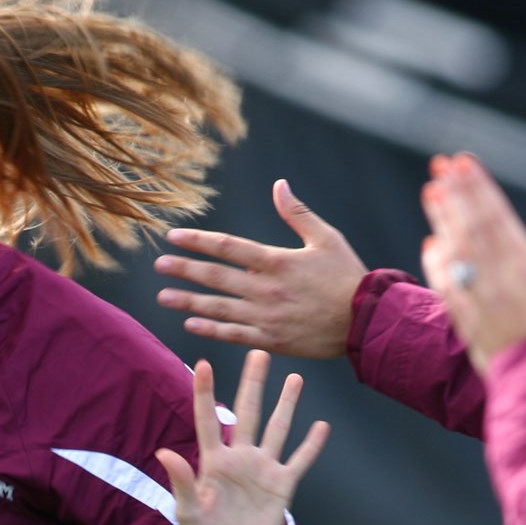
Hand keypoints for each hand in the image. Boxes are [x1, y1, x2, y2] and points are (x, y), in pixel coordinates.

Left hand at [154, 180, 365, 358]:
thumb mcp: (327, 238)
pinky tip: (190, 323)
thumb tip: (279, 184)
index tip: (174, 237)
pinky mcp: (271, 340)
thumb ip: (297, 213)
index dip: (198, 240)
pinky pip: (233, 334)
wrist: (366, 322)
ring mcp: (266, 317)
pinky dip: (210, 329)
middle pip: (215, 277)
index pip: (228, 246)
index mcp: (277, 261)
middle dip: (184, 269)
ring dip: (187, 301)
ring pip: (218, 307)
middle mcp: (266, 289)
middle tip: (159, 265)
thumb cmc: (348, 277)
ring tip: (163, 296)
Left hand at [156, 350, 330, 524]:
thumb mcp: (188, 512)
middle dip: (253, 383)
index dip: (205, 393)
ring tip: (294, 377)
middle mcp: (239, 458)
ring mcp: (263, 469)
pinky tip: (321, 425)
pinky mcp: (282, 485)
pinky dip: (311, 444)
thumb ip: (181, 482)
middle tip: (259, 353)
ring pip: (277, 428)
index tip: (204, 364)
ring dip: (286, 404)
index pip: (209, 420)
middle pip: (248, 412)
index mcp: (213, 461)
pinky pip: (300, 460)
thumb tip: (164, 452)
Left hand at [418, 155, 525, 370]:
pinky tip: (432, 245)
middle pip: (472, 228)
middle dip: (457, 194)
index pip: (497, 218)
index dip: (479, 189)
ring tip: (432, 191)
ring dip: (443, 220)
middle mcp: (498, 281)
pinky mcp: (468, 323)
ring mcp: (479, 302)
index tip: (464, 163)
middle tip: (441, 164)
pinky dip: (438, 265)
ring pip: (456, 253)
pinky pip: (447, 289)